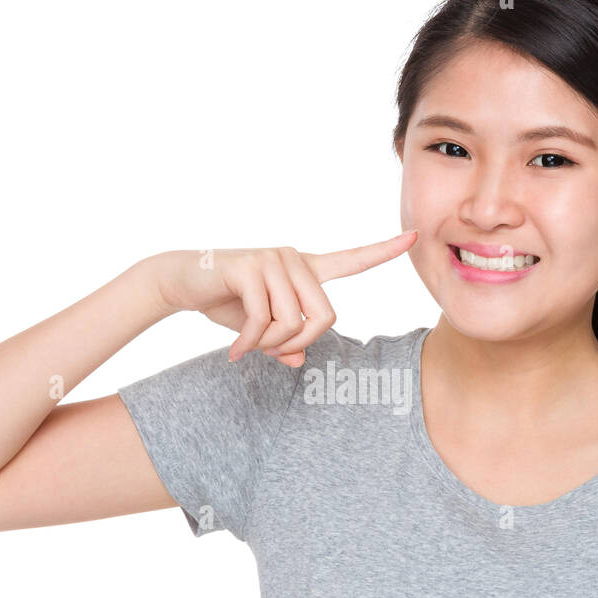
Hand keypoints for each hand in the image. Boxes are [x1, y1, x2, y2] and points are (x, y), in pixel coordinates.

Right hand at [151, 231, 417, 366]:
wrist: (182, 282)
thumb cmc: (226, 303)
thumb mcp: (261, 329)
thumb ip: (284, 343)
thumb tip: (297, 359)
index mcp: (305, 269)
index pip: (351, 260)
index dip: (383, 252)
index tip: (415, 237)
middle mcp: (294, 259)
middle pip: (325, 318)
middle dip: (299, 344)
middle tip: (269, 350)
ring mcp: (272, 259)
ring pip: (293, 323)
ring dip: (269, 345)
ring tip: (248, 346)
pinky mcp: (250, 268)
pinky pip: (262, 320)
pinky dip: (250, 344)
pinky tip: (235, 351)